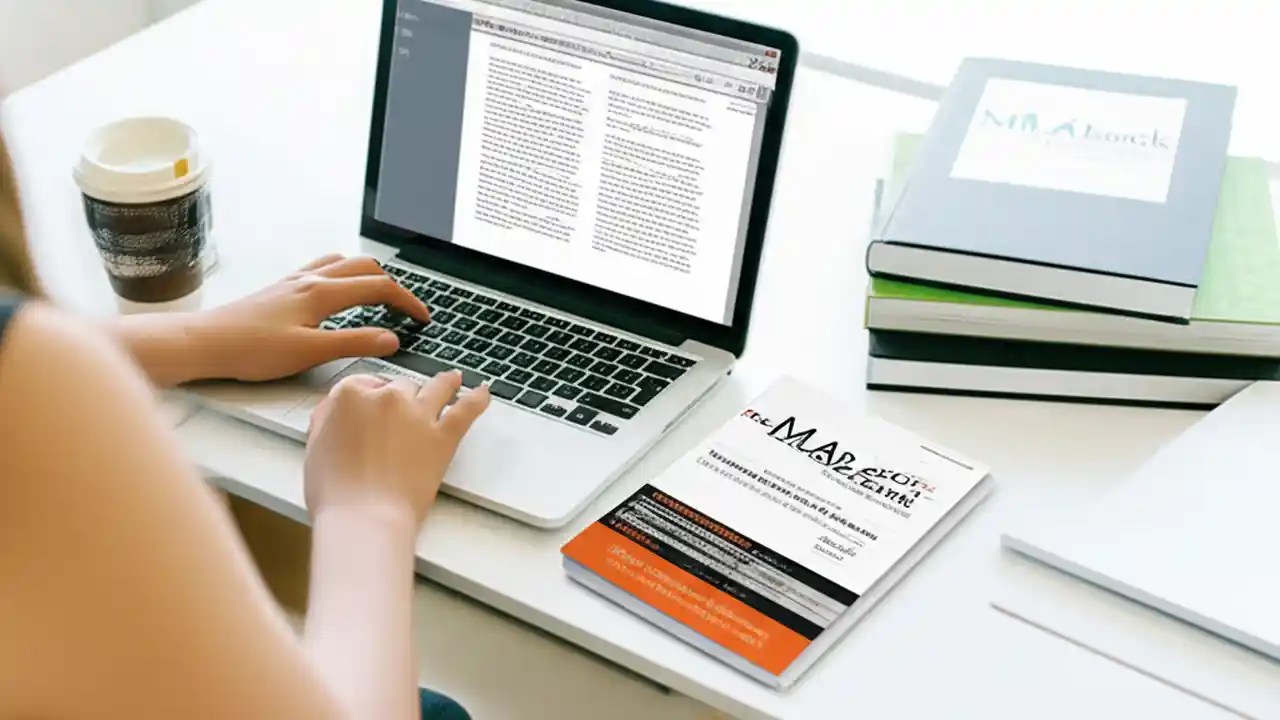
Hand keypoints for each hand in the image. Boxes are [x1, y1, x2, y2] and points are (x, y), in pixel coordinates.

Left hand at [191, 254, 428, 381]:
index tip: (422, 319)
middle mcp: (310, 279)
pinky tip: (339, 294)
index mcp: (322, 293)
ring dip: (369, 276)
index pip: (379, 287)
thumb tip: (391, 340)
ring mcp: (295, 280)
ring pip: (345, 263)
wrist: (204, 342)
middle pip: (366, 268)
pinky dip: (344, 276)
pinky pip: (323, 269)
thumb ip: (353, 343)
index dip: (407, 301)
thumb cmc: (249, 350)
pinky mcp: (282, 288)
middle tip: (407, 310)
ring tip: (380, 299)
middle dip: (394, 286)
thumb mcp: (308, 353)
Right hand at [304, 371, 489, 526]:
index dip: (370, 396)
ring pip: (437, 387)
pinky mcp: (444, 435)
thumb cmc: (335, 492)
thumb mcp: (314, 446)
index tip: (375, 404)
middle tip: (404, 412)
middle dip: (403, 398)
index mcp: (350, 396)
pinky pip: (467, 408)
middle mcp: (387, 397)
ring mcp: (418, 414)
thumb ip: (328, 419)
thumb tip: (337, 409)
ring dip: (446, 382)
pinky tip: (484, 393)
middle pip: (400, 387)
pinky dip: (478, 399)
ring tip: (453, 380)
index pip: (364, 385)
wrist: (365, 517)